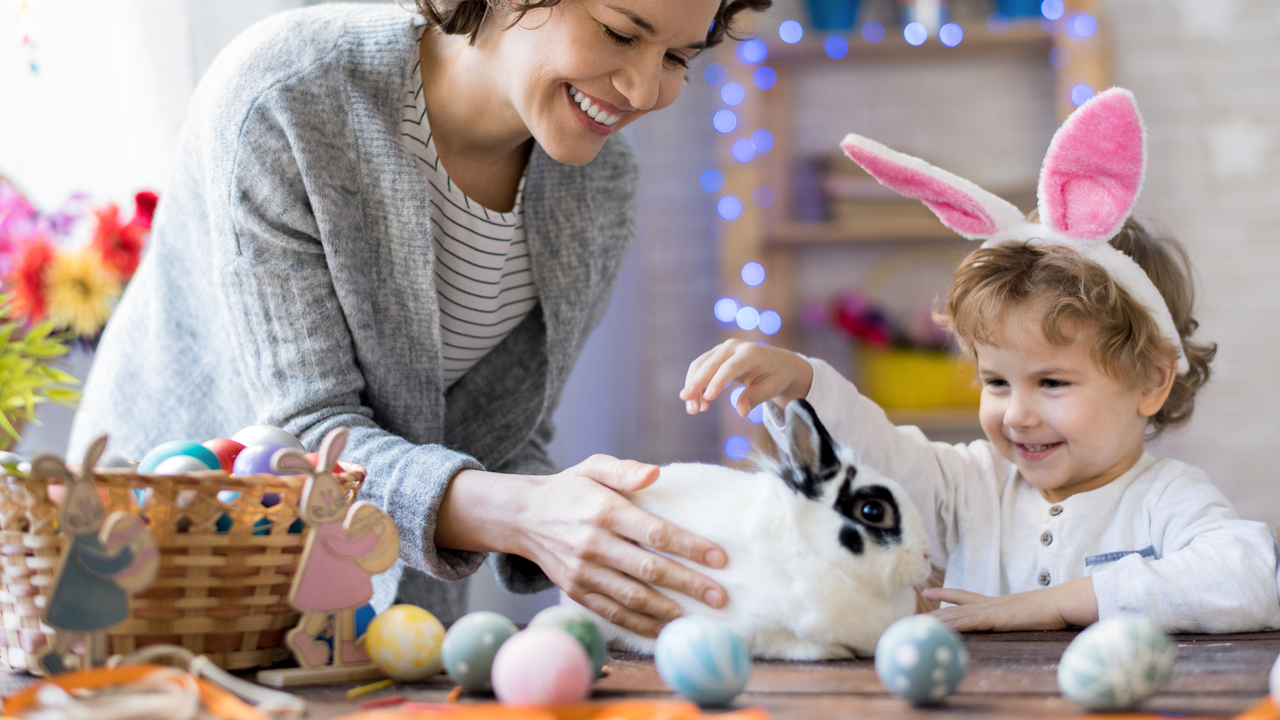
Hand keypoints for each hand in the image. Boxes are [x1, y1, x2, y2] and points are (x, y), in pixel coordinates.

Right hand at [441, 455, 729, 638]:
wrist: (522, 517)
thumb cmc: (570, 489)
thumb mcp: (593, 467)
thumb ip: (625, 469)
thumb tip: (655, 473)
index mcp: (604, 511)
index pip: (655, 533)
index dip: (690, 547)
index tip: (719, 558)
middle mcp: (593, 544)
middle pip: (649, 570)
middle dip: (689, 585)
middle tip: (720, 596)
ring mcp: (583, 572)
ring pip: (632, 597)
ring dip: (668, 610)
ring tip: (698, 617)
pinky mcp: (576, 591)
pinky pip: (612, 613)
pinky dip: (640, 625)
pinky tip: (664, 629)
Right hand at [680, 339, 812, 415]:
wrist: (778, 363)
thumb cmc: (776, 376)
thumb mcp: (771, 388)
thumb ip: (755, 397)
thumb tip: (742, 412)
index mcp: (750, 353)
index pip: (730, 367)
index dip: (718, 382)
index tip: (709, 398)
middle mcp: (733, 347)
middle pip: (709, 364)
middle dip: (697, 384)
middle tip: (689, 406)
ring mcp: (722, 349)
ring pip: (700, 365)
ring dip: (693, 387)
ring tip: (693, 410)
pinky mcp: (715, 355)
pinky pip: (700, 368)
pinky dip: (696, 385)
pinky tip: (700, 403)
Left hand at [924, 577, 1098, 631]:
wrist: (1061, 602)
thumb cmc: (1053, 609)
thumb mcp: (1030, 615)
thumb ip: (1021, 618)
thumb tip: (1021, 621)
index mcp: (996, 602)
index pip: (965, 596)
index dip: (946, 593)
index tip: (929, 591)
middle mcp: (989, 603)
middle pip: (954, 607)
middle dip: (934, 613)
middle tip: (911, 615)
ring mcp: (991, 609)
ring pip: (956, 615)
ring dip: (936, 621)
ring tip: (917, 623)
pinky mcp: (994, 617)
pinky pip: (968, 622)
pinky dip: (952, 626)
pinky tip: (939, 628)